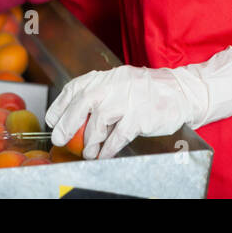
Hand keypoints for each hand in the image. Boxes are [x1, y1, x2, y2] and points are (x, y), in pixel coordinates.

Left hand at [45, 47, 231, 159]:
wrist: (179, 92)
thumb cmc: (146, 91)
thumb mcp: (119, 84)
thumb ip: (98, 95)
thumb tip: (72, 117)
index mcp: (106, 77)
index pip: (75, 88)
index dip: (60, 105)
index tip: (52, 120)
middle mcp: (114, 85)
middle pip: (82, 104)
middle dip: (67, 124)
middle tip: (60, 139)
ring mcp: (127, 101)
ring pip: (99, 124)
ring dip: (90, 142)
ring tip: (87, 152)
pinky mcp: (139, 117)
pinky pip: (117, 137)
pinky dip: (107, 149)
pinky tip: (103, 155)